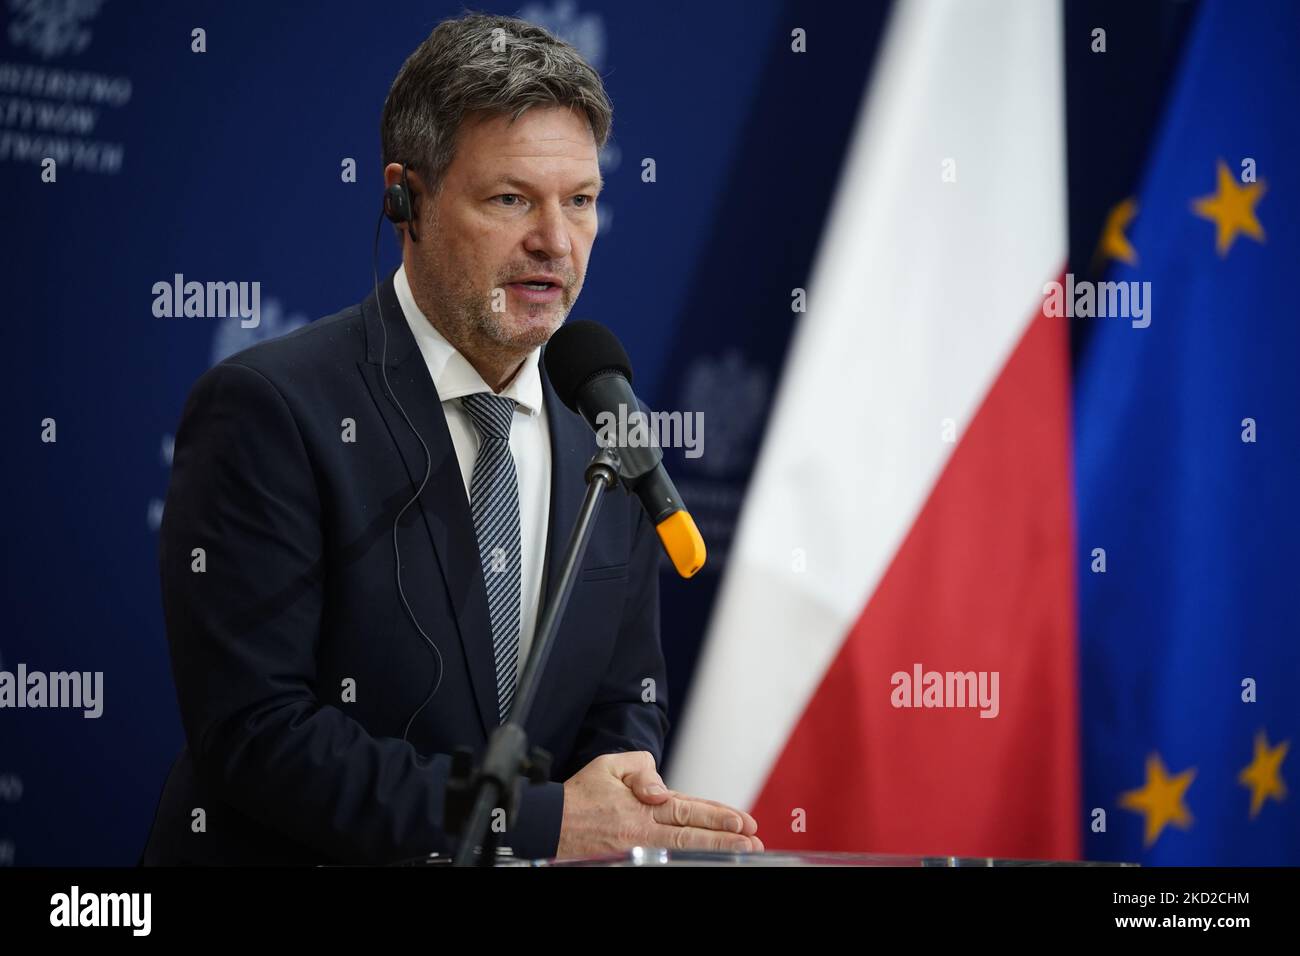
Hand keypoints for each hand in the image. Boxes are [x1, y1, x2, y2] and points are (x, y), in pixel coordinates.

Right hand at [555, 751, 763, 858]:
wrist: (550, 823)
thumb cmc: (581, 794)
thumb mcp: (610, 765)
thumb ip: (641, 767)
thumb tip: (661, 785)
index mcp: (642, 804)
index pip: (688, 809)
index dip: (717, 815)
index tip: (743, 820)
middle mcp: (644, 829)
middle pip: (692, 834)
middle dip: (725, 838)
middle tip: (753, 842)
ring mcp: (638, 848)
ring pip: (682, 851)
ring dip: (714, 851)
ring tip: (742, 853)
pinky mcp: (630, 860)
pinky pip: (663, 861)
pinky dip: (685, 861)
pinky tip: (704, 861)